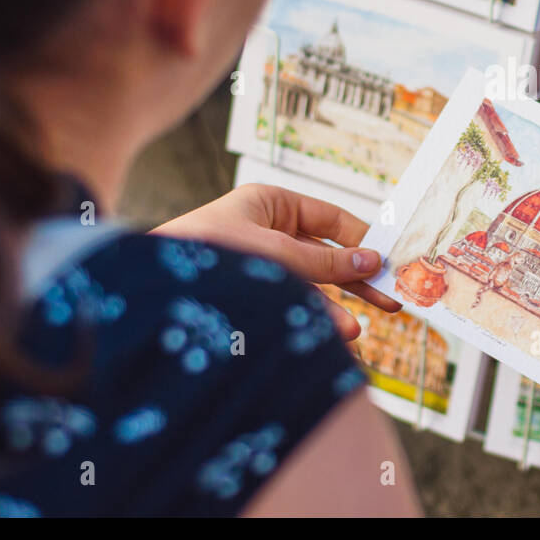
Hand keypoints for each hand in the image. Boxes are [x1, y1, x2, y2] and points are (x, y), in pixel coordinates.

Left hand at [152, 184, 398, 340]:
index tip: (391, 262)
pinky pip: (288, 303)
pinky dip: (307, 318)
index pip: (331, 218)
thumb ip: (325, 260)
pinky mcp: (248, 292)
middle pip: (325, 253)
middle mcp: (267, 230)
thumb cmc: (208, 255)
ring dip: (332, 307)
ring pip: (308, 284)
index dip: (363, 240)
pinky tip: (328, 335)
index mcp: (271, 203)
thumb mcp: (277, 254)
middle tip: (390, 300)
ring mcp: (258, 263)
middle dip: (355, 280)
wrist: (149, 290)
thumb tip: (372, 260)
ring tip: (353, 333)